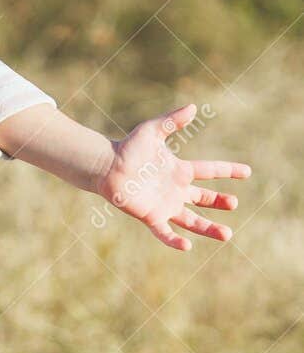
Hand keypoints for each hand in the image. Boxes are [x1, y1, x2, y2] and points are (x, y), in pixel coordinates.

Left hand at [98, 103, 250, 250]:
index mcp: (180, 171)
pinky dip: (175, 240)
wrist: (106, 166)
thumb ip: (172, 120)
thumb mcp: (152, 130)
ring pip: (192, 220)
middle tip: (234, 203)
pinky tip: (187, 246)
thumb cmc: (127, 148)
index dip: (228, 170)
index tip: (247, 172)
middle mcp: (175, 190)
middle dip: (220, 202)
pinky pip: (165, 232)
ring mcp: (164, 205)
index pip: (210, 170)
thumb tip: (193, 107)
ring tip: (226, 235)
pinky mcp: (151, 216)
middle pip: (204, 199)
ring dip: (208, 228)